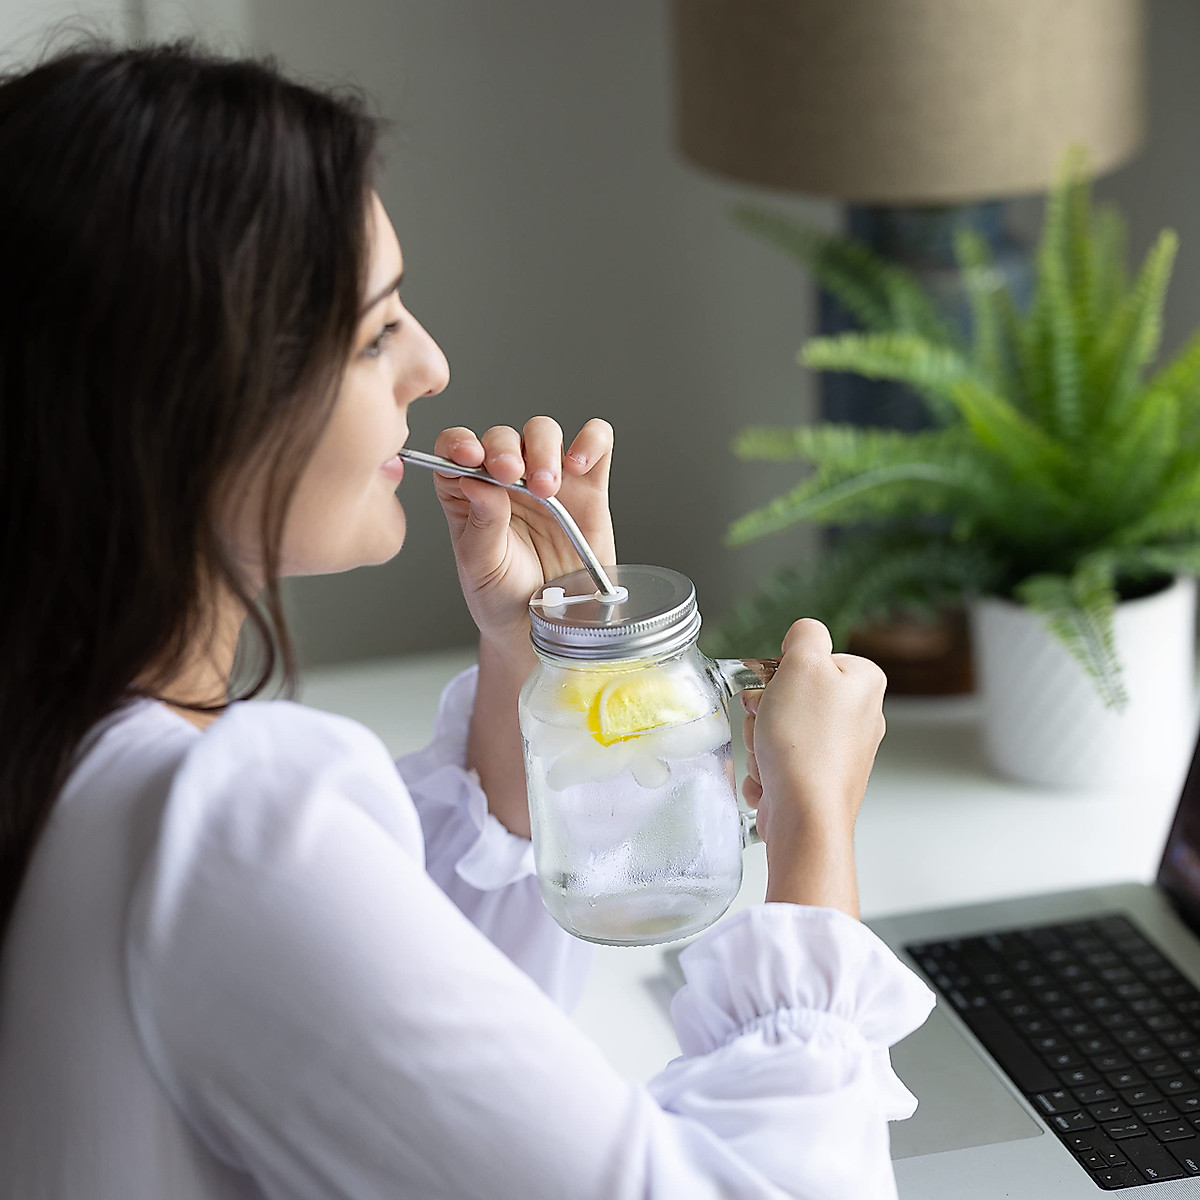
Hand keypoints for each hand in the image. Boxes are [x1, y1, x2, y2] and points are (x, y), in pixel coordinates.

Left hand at [431, 417, 614, 662]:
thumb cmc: (502, 596)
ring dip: (542, 449)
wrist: (545, 625)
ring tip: (546, 487)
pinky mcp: (588, 489)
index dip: (459, 443)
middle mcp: (507, 479)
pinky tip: (579, 464)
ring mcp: (548, 479)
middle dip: (504, 449)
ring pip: (544, 432)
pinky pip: (596, 445)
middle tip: (510, 475)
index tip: (467, 457)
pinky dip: (591, 442)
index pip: (457, 448)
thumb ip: (481, 523)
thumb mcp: (480, 566)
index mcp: (469, 491)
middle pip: (503, 436)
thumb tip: (475, 481)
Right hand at [741, 618, 886, 914]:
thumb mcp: (802, 664)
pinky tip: (773, 778)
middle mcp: (859, 716)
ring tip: (770, 756)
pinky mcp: (821, 780)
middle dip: (765, 712)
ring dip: (761, 743)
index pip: (809, 657)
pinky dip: (768, 770)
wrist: (805, 815)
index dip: (781, 672)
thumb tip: (804, 634)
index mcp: (863, 681)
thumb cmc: (806, 744)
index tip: (771, 688)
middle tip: (767, 722)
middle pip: (791, 695)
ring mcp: (840, 751)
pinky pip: (780, 763)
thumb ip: (805, 634)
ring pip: (779, 730)